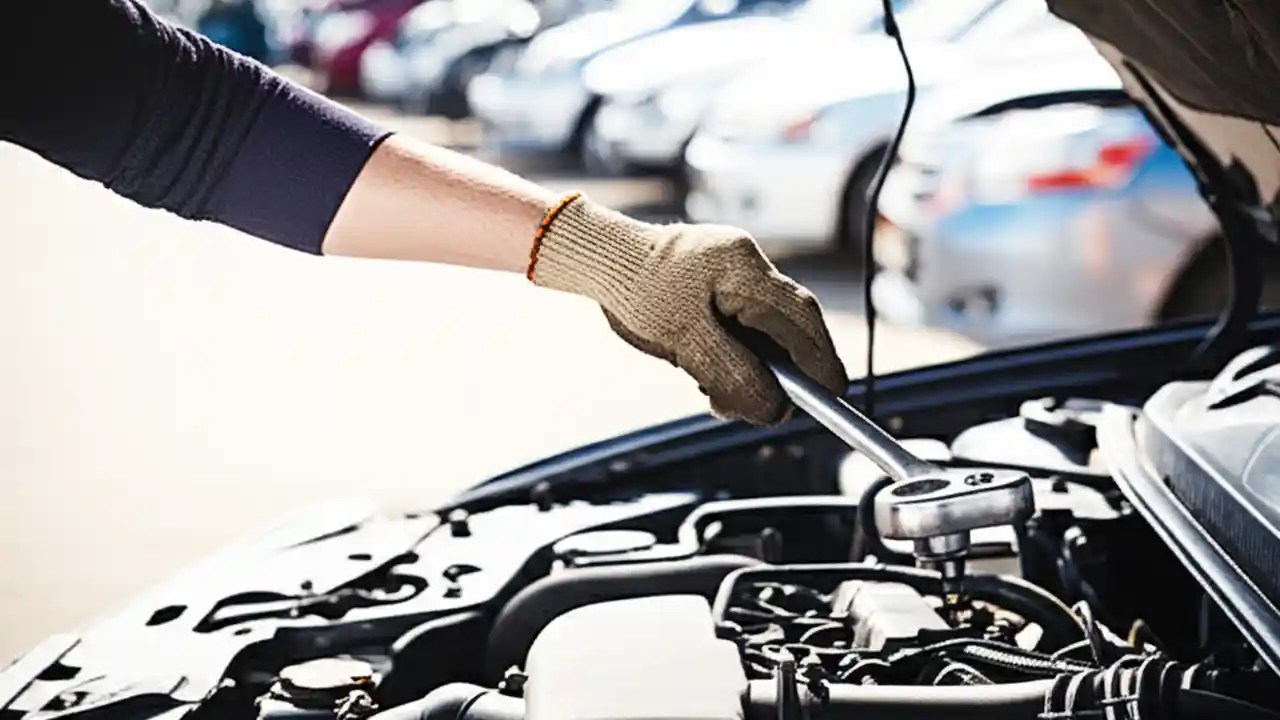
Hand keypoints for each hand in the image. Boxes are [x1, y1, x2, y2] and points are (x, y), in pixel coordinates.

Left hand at [529, 195, 846, 424]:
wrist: (599, 260)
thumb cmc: (635, 291)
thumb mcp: (683, 340)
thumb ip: (732, 373)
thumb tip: (774, 407)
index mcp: (742, 268)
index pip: (801, 317)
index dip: (822, 359)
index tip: (834, 394)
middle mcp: (746, 267)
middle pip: (788, 326)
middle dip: (784, 372)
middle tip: (769, 409)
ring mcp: (733, 276)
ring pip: (764, 332)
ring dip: (752, 369)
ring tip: (718, 395)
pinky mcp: (717, 288)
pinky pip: (742, 328)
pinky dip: (734, 357)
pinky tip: (709, 375)